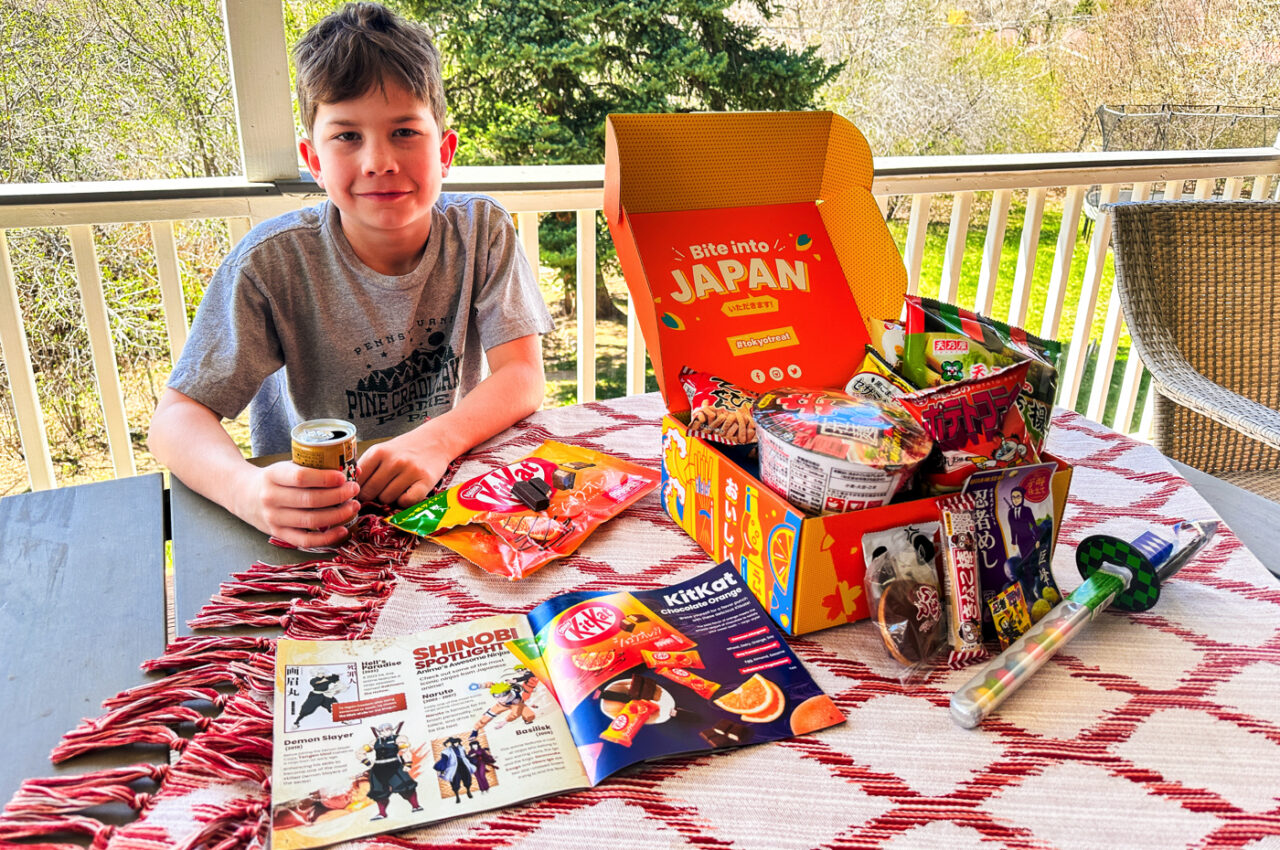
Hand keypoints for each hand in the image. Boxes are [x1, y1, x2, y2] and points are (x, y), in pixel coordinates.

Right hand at [234, 461, 360, 547]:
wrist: (243, 494)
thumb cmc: (275, 479)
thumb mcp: (287, 467)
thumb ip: (316, 468)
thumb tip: (356, 469)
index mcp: (273, 475)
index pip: (301, 477)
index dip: (325, 478)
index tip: (343, 477)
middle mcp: (271, 498)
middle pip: (310, 500)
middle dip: (338, 496)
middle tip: (354, 490)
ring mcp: (274, 518)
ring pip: (311, 520)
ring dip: (337, 515)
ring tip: (353, 506)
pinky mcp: (278, 534)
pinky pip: (305, 540)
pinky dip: (327, 538)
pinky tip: (343, 530)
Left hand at [356, 432, 448, 507]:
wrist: (437, 440)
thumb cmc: (406, 449)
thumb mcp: (383, 451)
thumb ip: (367, 467)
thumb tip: (352, 491)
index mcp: (378, 452)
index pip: (357, 480)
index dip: (357, 489)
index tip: (362, 490)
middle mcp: (394, 460)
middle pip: (370, 492)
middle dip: (373, 496)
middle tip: (381, 490)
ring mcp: (411, 470)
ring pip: (387, 499)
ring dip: (390, 498)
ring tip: (397, 488)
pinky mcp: (426, 480)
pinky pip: (406, 502)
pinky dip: (405, 502)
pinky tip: (408, 492)